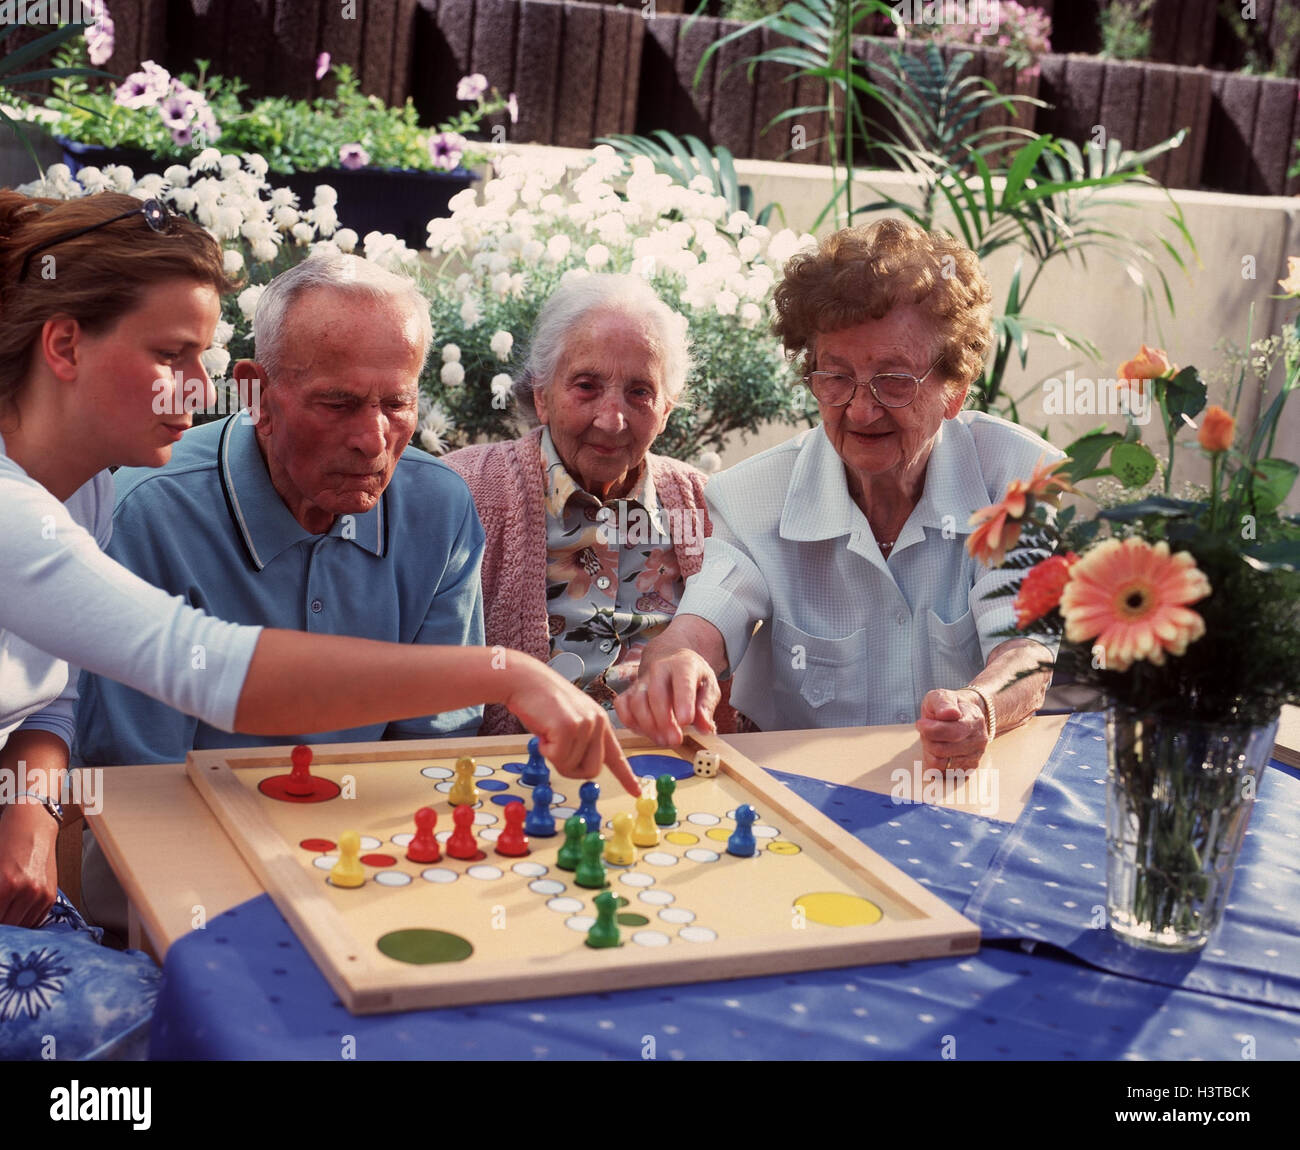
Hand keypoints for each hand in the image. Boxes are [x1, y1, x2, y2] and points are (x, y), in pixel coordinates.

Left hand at [0, 803, 58, 927]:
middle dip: (1, 924)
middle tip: (1, 913)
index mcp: (6, 885)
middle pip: (6, 925)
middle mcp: (26, 891)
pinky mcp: (50, 895)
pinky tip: (15, 913)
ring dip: (10, 924)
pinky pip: (35, 920)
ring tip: (6, 912)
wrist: (32, 827)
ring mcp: (41, 894)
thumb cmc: (6, 842)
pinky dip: (23, 921)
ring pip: (20, 926)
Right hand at [505, 660, 638, 794]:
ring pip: (571, 767)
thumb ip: (582, 741)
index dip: (626, 776)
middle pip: (592, 771)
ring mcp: (585, 724)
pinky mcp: (569, 727)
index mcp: (600, 722)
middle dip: (570, 768)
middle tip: (554, 750)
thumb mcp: (571, 721)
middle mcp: (598, 723)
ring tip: (547, 732)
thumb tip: (583, 769)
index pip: (617, 755)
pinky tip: (542, 731)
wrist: (525, 680)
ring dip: (554, 756)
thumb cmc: (542, 703)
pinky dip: (545, 751)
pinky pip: (557, 758)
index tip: (636, 792)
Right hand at [614, 649, 719, 746]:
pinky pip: (622, 706)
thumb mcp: (708, 687)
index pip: (682, 682)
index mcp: (683, 666)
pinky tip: (645, 731)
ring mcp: (641, 681)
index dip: (683, 702)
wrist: (671, 660)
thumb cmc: (692, 677)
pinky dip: (630, 722)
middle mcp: (659, 670)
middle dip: (664, 720)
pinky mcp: (629, 692)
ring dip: (648, 726)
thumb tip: (706, 728)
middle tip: (675, 739)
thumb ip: (706, 707)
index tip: (686, 721)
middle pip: (655, 694)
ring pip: (637, 702)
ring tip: (663, 740)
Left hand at [915, 688, 988, 772]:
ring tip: (934, 740)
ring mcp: (975, 756)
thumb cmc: (947, 707)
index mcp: (973, 720)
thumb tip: (949, 713)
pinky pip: (943, 774)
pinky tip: (938, 752)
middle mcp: (979, 740)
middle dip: (927, 740)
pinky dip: (935, 764)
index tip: (920, 723)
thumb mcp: (941, 696)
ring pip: (941, 764)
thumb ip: (943, 702)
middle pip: (941, 750)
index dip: (929, 729)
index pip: (950, 732)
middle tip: (927, 731)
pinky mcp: (968, 770)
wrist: (962, 715)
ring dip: (930, 752)